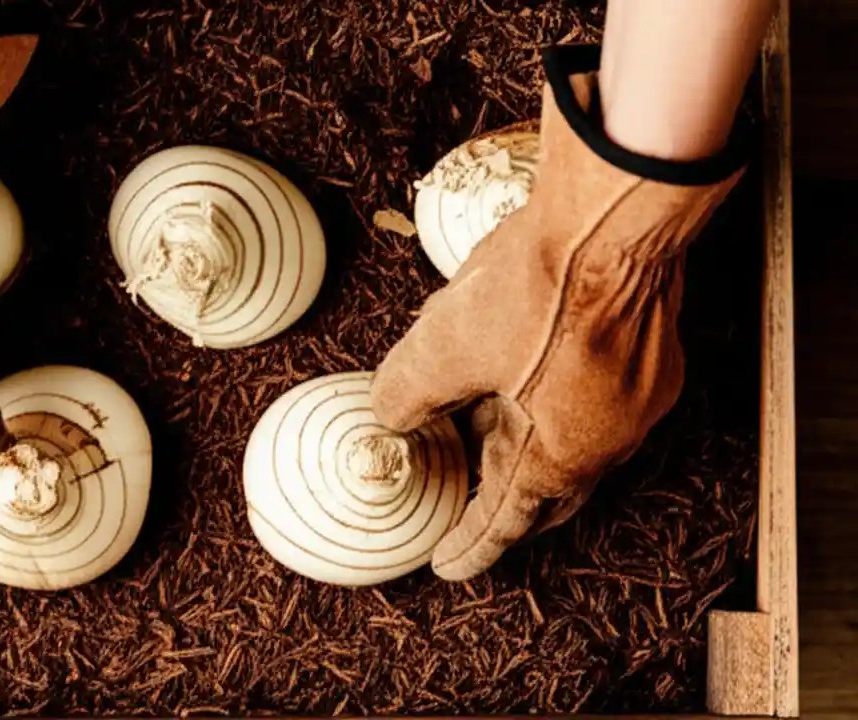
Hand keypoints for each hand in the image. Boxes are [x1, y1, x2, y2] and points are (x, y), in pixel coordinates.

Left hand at [372, 45, 745, 580]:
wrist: (615, 218)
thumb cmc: (537, 288)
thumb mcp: (444, 347)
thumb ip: (407, 393)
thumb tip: (386, 416)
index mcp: (558, 455)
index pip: (506, 521)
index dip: (469, 545)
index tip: (445, 565)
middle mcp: (608, 439)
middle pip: (548, 493)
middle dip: (506, 508)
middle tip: (471, 514)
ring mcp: (636, 398)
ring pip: (574, 444)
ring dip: (527, 449)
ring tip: (482, 439)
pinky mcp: (649, 355)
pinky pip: (594, 402)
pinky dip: (554, 407)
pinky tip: (523, 378)